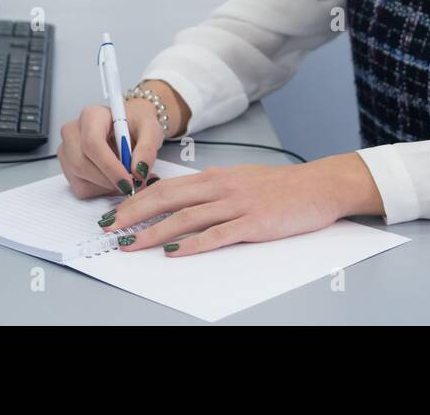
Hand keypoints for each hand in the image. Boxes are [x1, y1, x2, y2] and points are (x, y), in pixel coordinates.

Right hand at [59, 98, 167, 198]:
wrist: (128, 128)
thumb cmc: (136, 124)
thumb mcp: (150, 129)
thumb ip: (147, 148)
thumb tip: (139, 171)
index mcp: (91, 115)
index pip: (92, 142)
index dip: (109, 166)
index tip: (128, 181)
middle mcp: (73, 131)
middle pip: (81, 163)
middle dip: (108, 180)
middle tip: (132, 184)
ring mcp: (66, 149)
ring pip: (80, 178)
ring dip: (106, 186)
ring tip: (125, 177)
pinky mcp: (67, 167)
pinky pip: (80, 188)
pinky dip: (100, 191)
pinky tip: (112, 179)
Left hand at [99, 154, 381, 256]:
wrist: (318, 187)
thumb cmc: (280, 187)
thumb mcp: (240, 180)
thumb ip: (211, 190)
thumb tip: (180, 201)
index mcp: (215, 176)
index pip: (166, 187)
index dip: (138, 200)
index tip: (116, 212)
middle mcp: (221, 187)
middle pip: (168, 199)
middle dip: (135, 214)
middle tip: (112, 228)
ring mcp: (237, 205)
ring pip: (186, 218)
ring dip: (155, 231)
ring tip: (132, 244)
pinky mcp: (253, 224)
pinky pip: (217, 235)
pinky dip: (192, 244)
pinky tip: (174, 252)